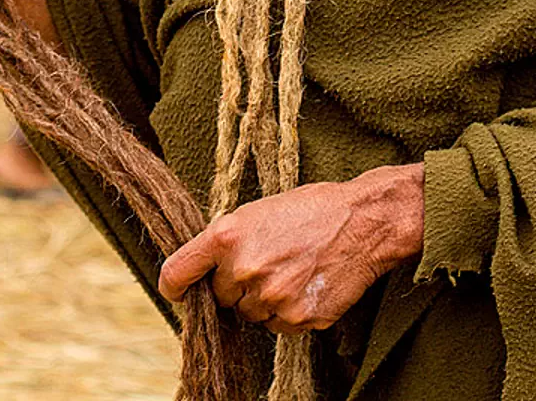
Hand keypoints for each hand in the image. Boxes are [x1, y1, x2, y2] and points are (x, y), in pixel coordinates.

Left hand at [159, 164, 424, 334]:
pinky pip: (277, 326)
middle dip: (235, 285)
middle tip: (266, 260)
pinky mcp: (296, 319)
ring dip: (262, 299)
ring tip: (290, 268)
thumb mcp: (257, 211)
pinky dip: (286, 312)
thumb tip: (205, 270)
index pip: (178, 272)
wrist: (361, 222)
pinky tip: (304, 284)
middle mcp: (243, 269)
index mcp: (226, 235)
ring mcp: (270, 297)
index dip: (174, 287)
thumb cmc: (310, 209)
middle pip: (220, 297)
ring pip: (249, 314)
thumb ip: (227, 241)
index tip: (178, 292)